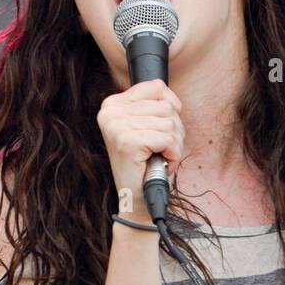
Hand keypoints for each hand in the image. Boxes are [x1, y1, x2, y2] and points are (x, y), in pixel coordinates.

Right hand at [96, 79, 184, 211]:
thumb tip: (173, 101)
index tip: (161, 128)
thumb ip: (156, 106)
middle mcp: (110, 112)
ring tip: (158, 157)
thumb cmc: (147, 162)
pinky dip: (172, 154)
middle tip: (159, 149)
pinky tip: (159, 163)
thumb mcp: (148, 126)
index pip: (156, 86)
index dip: (171, 108)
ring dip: (173, 145)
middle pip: (166, 107)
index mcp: (112, 104)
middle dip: (174, 131)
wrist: (137, 198)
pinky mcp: (126, 142)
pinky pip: (168, 139)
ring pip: (170, 123)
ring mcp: (116, 126)